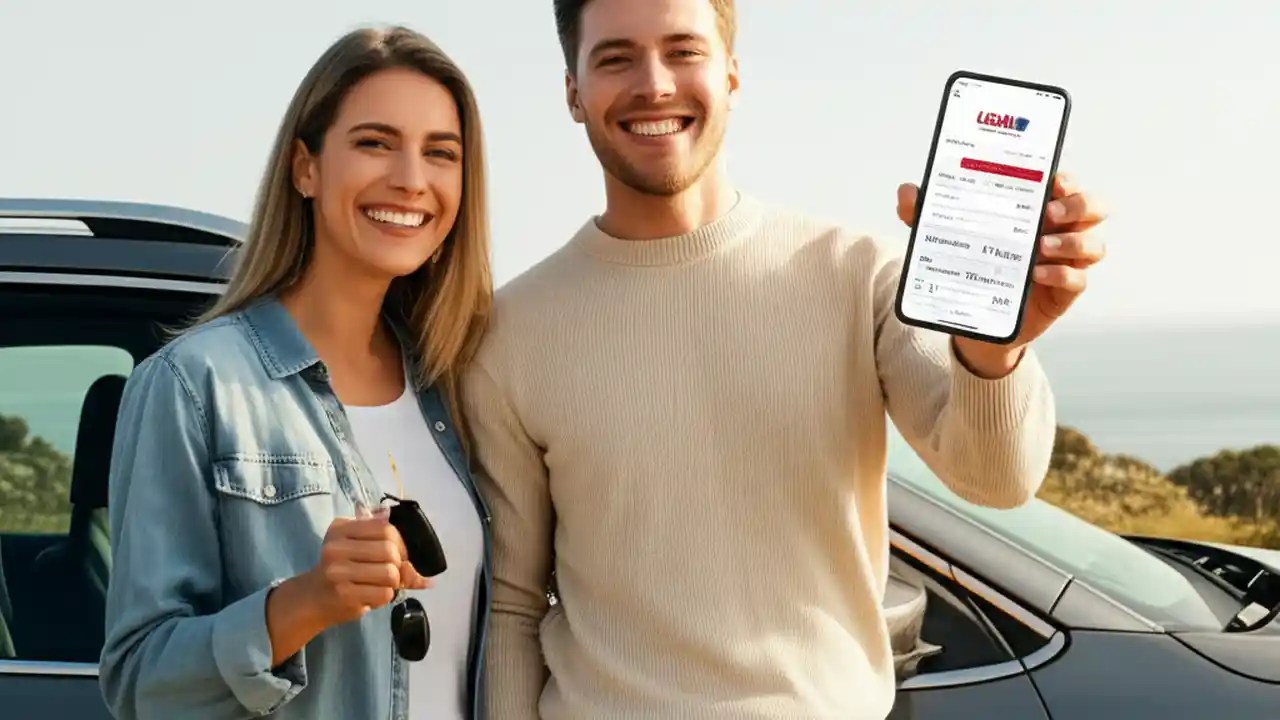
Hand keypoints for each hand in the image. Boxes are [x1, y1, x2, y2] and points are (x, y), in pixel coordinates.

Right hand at [307, 514, 432, 624]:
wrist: (312, 598)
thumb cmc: (341, 569)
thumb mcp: (358, 547)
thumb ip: (388, 545)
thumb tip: (420, 557)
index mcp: (340, 528)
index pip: (385, 528)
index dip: (400, 543)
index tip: (398, 554)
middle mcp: (335, 547)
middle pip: (390, 550)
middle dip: (399, 564)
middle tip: (392, 572)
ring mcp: (338, 572)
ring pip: (391, 573)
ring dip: (394, 582)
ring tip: (382, 584)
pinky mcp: (345, 595)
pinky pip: (385, 594)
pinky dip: (386, 596)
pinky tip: (372, 596)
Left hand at [895, 173, 1106, 374]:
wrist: (974, 319)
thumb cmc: (970, 265)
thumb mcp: (945, 237)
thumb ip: (924, 214)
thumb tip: (906, 191)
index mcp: (1036, 210)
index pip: (1065, 185)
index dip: (1066, 179)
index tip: (1050, 181)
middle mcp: (1058, 232)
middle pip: (1092, 208)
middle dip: (1078, 205)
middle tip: (1048, 213)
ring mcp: (1064, 263)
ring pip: (1094, 245)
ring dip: (1074, 241)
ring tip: (1042, 245)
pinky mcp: (1063, 293)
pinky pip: (1079, 280)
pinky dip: (1063, 274)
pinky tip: (1037, 273)